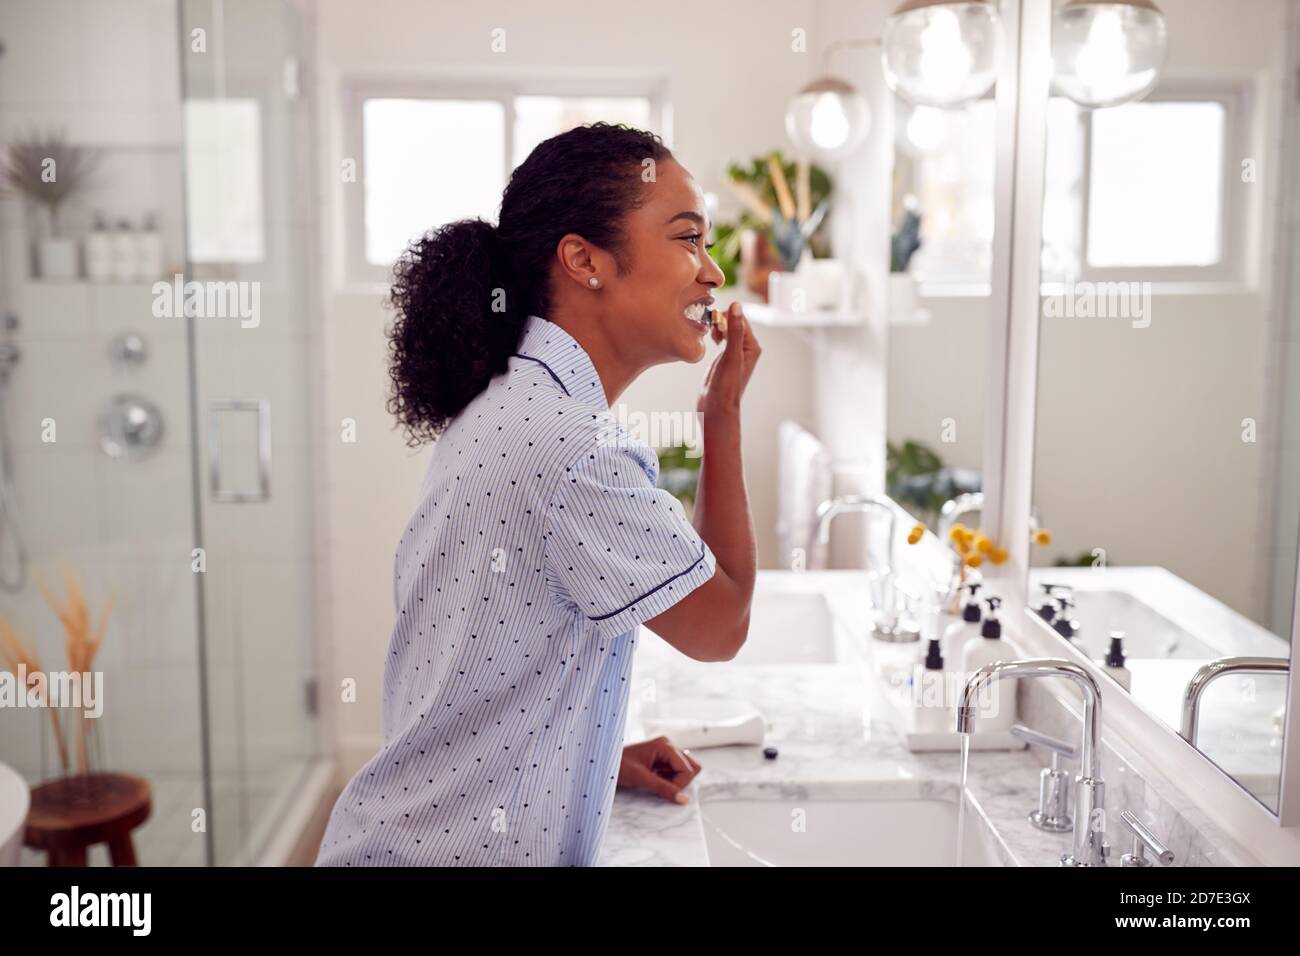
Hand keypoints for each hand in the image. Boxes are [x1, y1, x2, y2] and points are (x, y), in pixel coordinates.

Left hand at [616, 735, 701, 803]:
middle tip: (664, 787)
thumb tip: (683, 800)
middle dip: (681, 781)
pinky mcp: (660, 760)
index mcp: (665, 746)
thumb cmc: (619, 766)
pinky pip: (674, 772)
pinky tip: (654, 781)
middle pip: (690, 767)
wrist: (603, 764)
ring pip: (683, 771)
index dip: (680, 784)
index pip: (687, 769)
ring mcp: (664, 753)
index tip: (666, 793)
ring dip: (674, 781)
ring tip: (656, 783)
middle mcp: (667, 746)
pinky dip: (668, 781)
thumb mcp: (641, 778)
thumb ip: (663, 788)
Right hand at [697, 302, 760, 418]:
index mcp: (752, 345)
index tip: (712, 321)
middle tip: (709, 330)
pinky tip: (708, 341)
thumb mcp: (730, 356)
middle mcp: (745, 348)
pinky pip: (719, 337)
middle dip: (719, 321)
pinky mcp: (724, 357)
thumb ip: (734, 331)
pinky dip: (713, 335)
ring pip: (725, 329)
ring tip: (708, 336)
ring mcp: (734, 352)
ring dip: (715, 327)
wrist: (715, 408)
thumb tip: (737, 306)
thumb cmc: (725, 387)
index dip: (725, 315)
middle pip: (732, 322)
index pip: (740, 318)